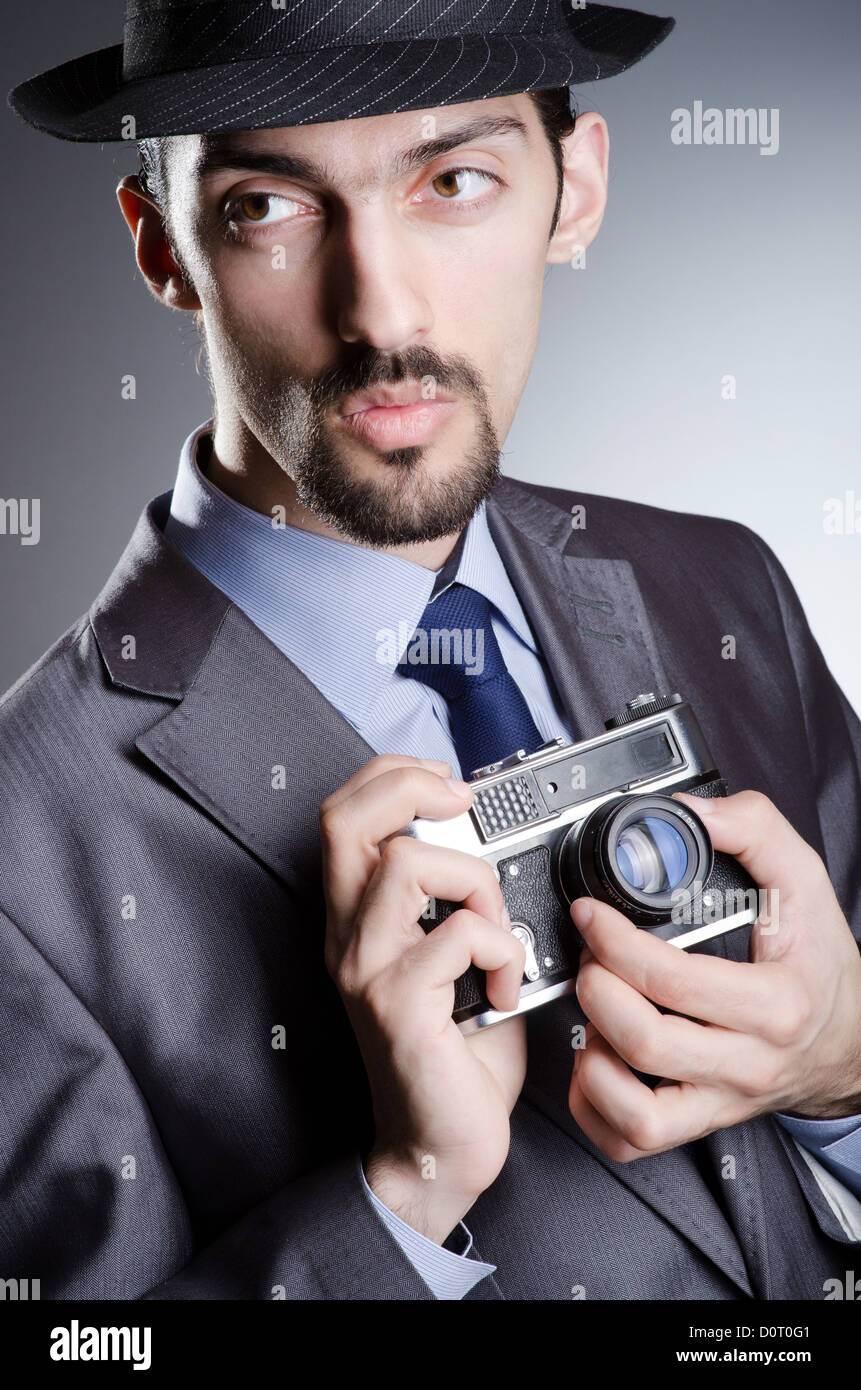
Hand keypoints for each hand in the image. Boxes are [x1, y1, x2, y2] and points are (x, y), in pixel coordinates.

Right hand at [319, 754, 526, 1242]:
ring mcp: (366, 969)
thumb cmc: (455, 1055)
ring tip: (494, 927)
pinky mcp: (395, 1004)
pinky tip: (505, 986)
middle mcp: (347, 937)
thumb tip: (491, 845)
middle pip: (347, 821)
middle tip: (463, 808)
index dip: (392, 776)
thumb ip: (455, 902)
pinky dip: (501, 949)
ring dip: (475, 883)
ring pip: (408, 867)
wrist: (440, 1148)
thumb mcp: (452, 960)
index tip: (447, 784)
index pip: (342, 814)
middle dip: (413, 790)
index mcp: (357, 919)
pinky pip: (458, 935)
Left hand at [568, 789, 860, 1161]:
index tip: (593, 916)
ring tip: (592, 1016)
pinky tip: (595, 1063)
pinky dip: (596, 1107)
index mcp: (773, 1003)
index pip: (675, 980)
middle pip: (647, 1043)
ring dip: (593, 1061)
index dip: (616, 942)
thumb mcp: (803, 882)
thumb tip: (692, 811)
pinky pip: (633, 1140)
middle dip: (597, 991)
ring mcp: (722, 1098)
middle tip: (589, 959)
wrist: (849, 1041)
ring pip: (639, 1113)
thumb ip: (753, 830)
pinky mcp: (700, 1121)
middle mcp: (747, 1061)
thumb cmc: (820, 965)